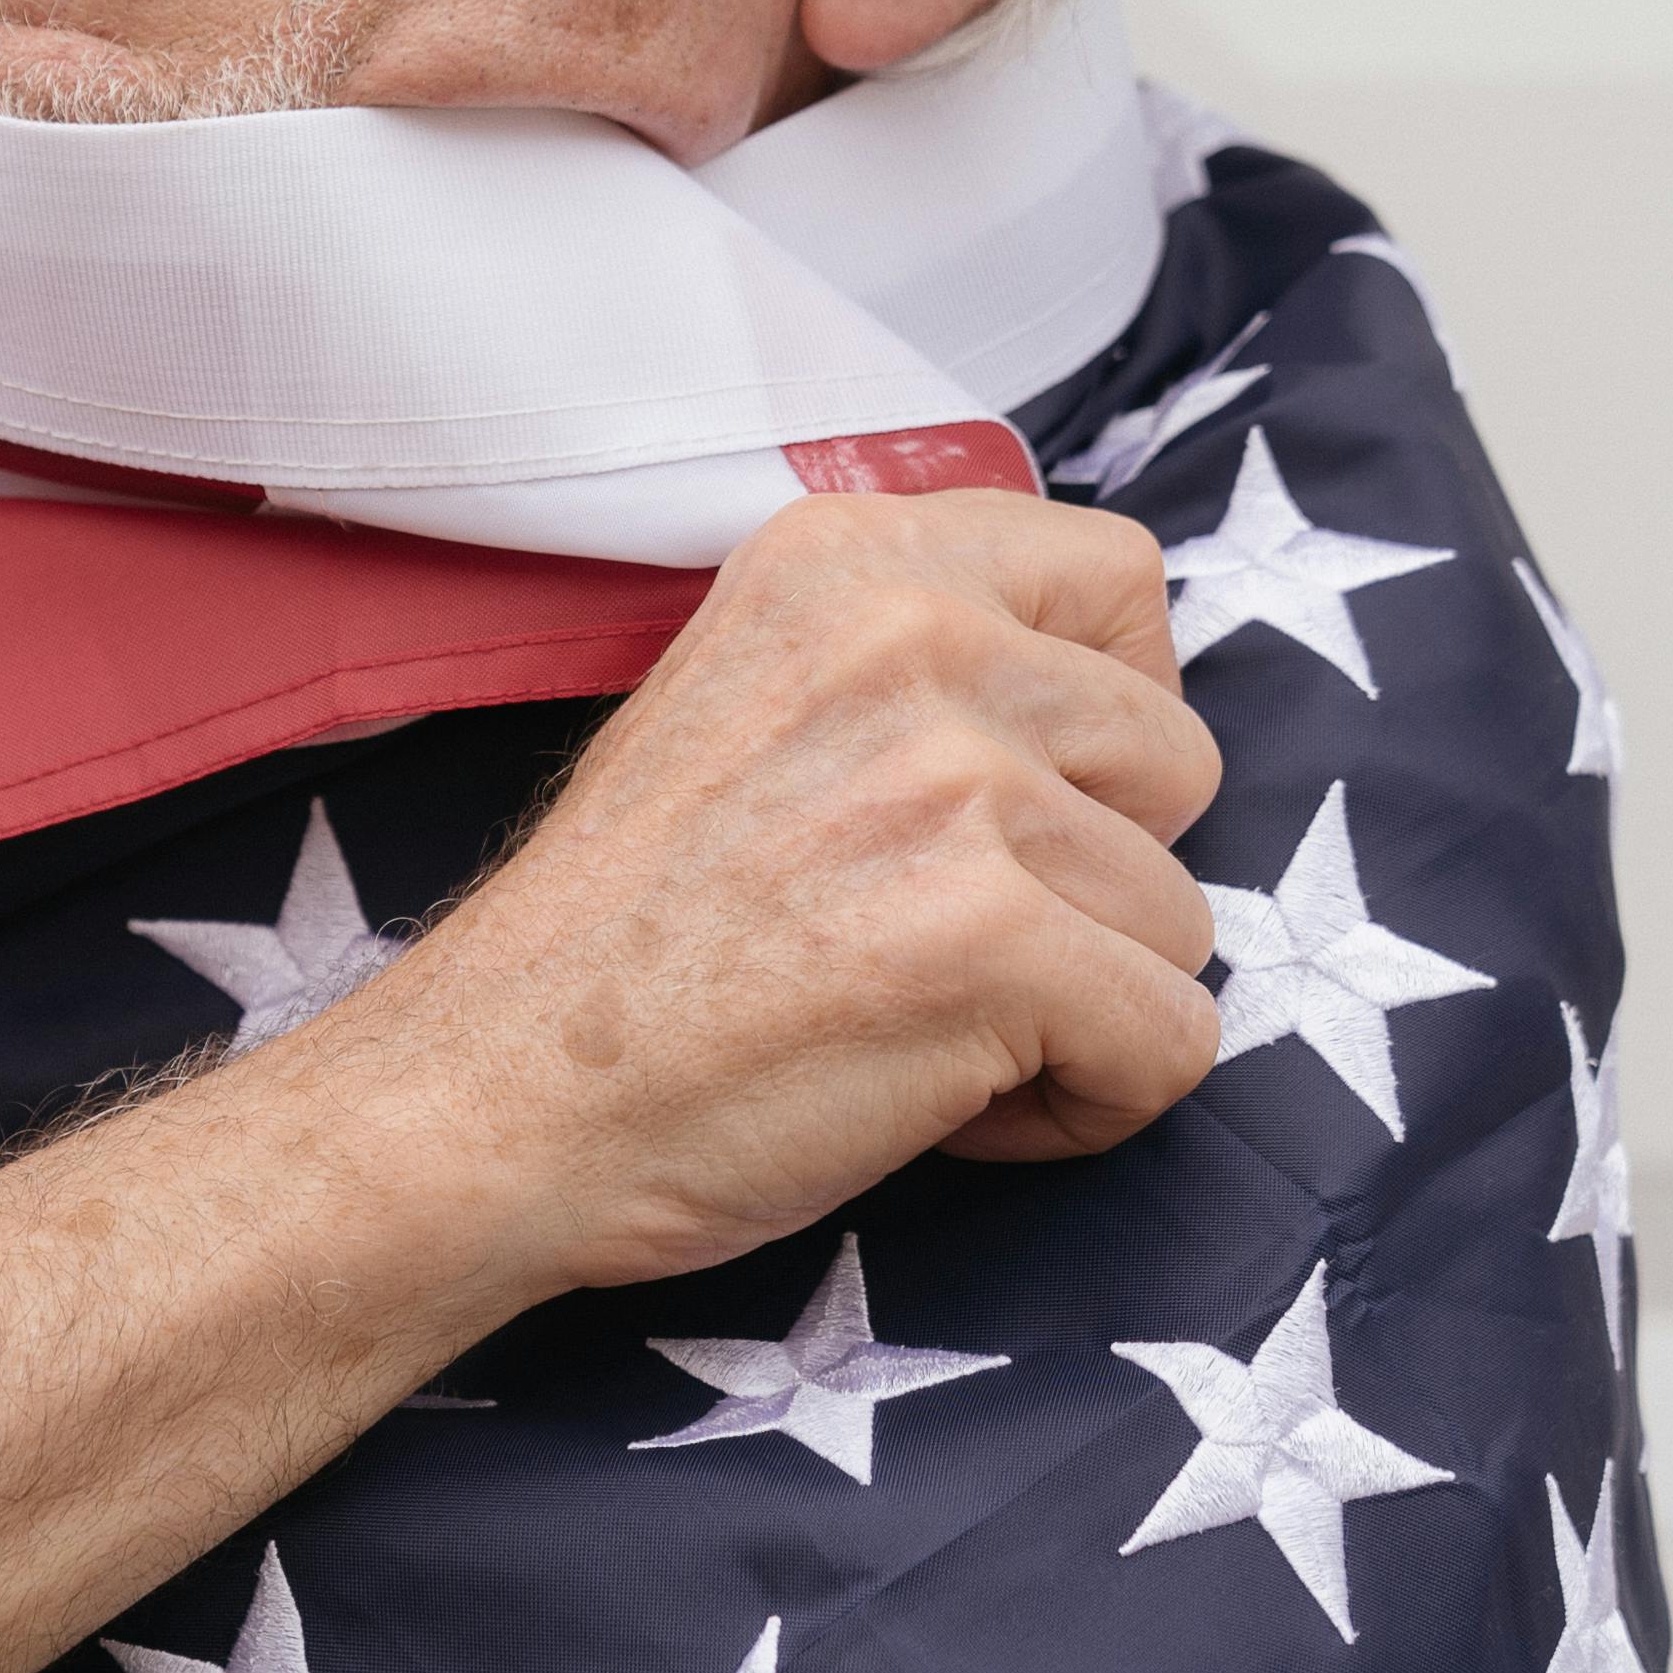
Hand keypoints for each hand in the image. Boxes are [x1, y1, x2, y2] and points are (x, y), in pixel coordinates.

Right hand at [310, 488, 1220, 1294]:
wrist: (491, 1097)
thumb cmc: (616, 938)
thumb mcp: (744, 701)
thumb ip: (902, 663)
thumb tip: (1100, 697)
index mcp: (846, 564)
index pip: (1116, 578)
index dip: (1108, 718)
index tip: (1017, 804)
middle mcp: (909, 638)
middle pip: (1177, 761)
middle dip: (1097, 878)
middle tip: (944, 942)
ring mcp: (954, 785)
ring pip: (1180, 916)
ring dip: (1078, 1003)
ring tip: (919, 1029)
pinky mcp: (991, 941)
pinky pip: (1173, 1041)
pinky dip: (1085, 1105)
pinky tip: (947, 1109)